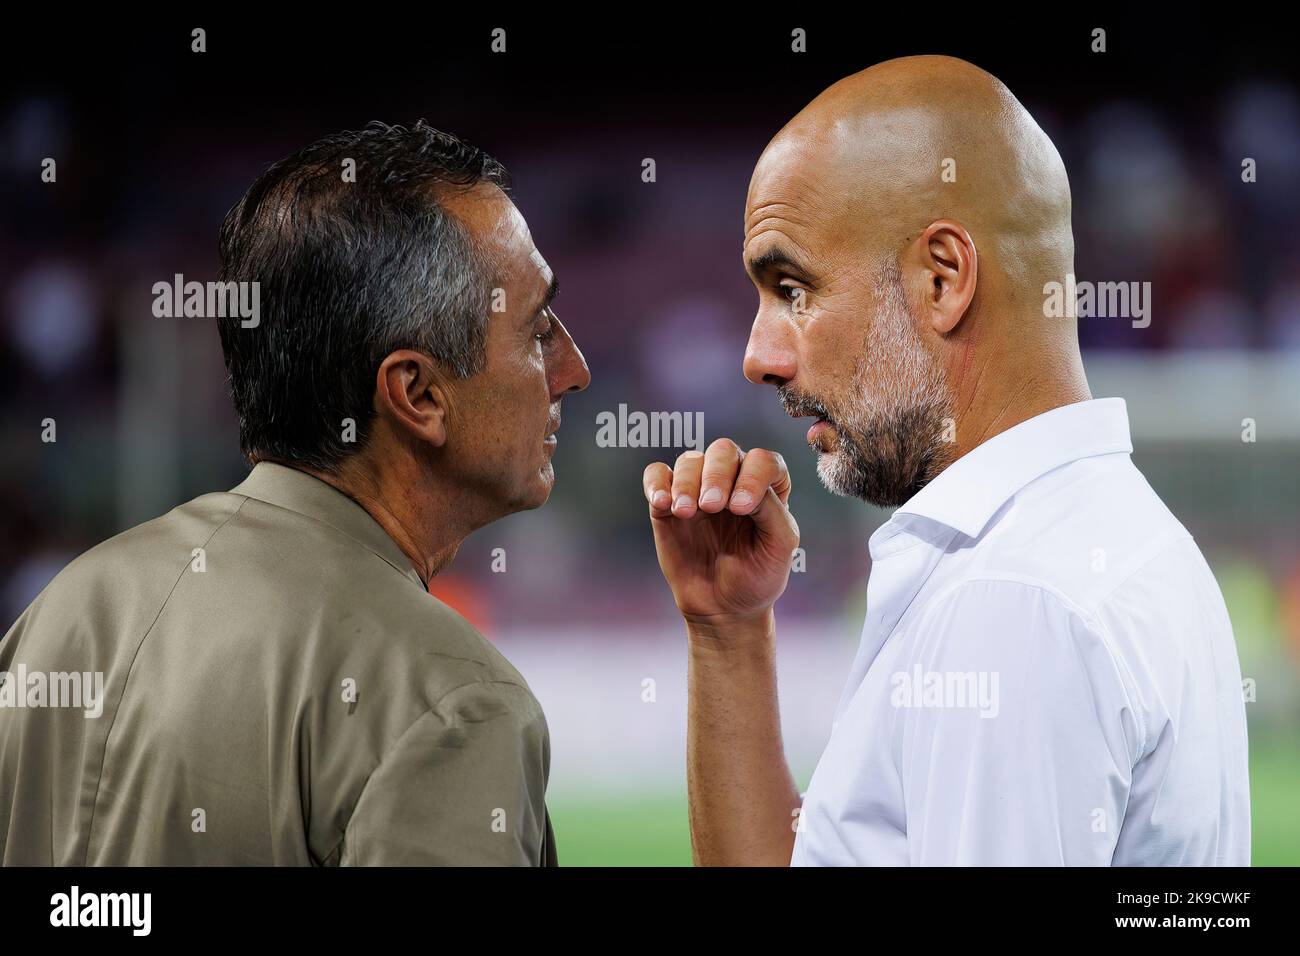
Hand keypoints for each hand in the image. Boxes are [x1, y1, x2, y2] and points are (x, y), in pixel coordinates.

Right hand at [643, 439, 798, 624]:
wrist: (723, 610)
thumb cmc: (758, 577)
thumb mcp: (780, 548)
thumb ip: (772, 512)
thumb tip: (741, 489)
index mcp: (767, 487)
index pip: (762, 461)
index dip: (751, 476)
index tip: (740, 508)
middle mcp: (733, 480)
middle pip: (723, 451)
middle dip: (715, 475)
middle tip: (710, 507)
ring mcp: (699, 490)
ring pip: (689, 461)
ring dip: (686, 483)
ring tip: (685, 513)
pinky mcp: (668, 504)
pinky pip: (657, 475)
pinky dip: (656, 483)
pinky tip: (662, 503)